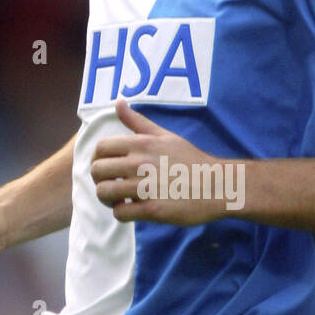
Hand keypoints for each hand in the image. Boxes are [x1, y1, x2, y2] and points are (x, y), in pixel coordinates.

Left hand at [91, 99, 240, 224]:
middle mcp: (140, 163)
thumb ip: (137, 121)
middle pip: (97, 170)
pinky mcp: (152, 209)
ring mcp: (146, 187)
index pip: (101, 148)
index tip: (108, 167)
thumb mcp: (165, 135)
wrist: (216, 185)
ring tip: (120, 199)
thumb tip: (118, 102)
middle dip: (100, 180)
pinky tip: (132, 209)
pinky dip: (121, 212)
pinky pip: (120, 212)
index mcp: (142, 144)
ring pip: (104, 192)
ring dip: (107, 198)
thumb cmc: (190, 160)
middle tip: (113, 184)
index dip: (98, 159)